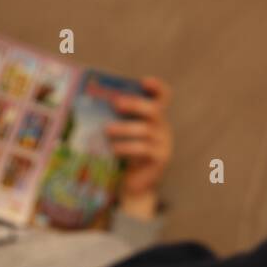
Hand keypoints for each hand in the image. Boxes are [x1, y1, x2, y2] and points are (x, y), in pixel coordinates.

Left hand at [107, 76, 173, 207]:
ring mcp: (164, 144)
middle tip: (115, 103)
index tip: (143, 81)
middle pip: (154, 110)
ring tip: (106, 130)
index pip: (164, 97)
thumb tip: (101, 105)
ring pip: (145, 130)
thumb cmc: (128, 156)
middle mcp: (164, 129)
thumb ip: (122, 120)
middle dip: (135, 104)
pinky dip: (126, 147)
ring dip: (124, 128)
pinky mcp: (160, 159)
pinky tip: (113, 149)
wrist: (137, 185)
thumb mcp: (127, 135)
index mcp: (157, 119)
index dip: (157, 88)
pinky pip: (143, 149)